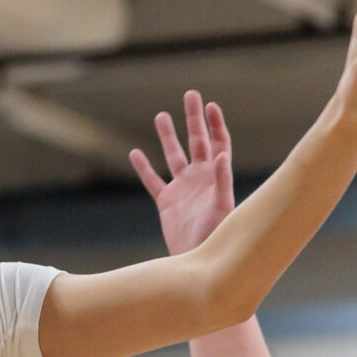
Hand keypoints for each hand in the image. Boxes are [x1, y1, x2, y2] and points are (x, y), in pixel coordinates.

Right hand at [130, 90, 235, 255]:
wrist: (197, 262)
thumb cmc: (216, 237)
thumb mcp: (222, 208)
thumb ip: (222, 182)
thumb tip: (222, 155)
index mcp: (216, 177)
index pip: (218, 143)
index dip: (215, 124)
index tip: (210, 104)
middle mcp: (200, 178)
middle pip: (196, 141)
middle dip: (193, 119)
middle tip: (190, 95)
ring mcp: (183, 189)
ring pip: (173, 156)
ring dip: (167, 136)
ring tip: (161, 116)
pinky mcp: (166, 203)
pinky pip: (152, 181)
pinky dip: (143, 168)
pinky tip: (134, 152)